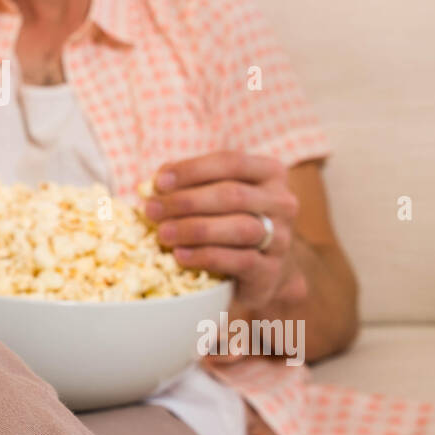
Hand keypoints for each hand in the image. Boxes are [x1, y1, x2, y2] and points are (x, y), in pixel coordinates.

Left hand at [142, 151, 306, 313]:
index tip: (159, 182)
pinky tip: (180, 255)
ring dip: (194, 229)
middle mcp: (283, 202)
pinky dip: (205, 256)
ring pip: (239, 228)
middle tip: (152, 210)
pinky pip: (239, 260)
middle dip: (186, 201)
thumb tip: (159, 180)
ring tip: (162, 234)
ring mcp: (281, 237)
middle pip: (232, 195)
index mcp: (270, 173)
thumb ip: (193, 184)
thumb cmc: (232, 222)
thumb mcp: (216, 197)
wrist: (264, 272)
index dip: (192, 170)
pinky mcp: (272, 270)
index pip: (231, 162)